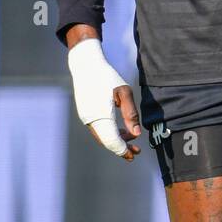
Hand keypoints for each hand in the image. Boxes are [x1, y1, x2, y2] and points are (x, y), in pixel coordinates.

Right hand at [66, 36, 140, 159]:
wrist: (86, 66)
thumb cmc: (107, 77)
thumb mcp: (124, 93)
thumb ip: (131, 114)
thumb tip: (136, 134)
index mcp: (101, 116)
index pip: (113, 141)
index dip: (124, 150)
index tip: (134, 154)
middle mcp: (91, 120)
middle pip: (107, 142)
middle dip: (122, 148)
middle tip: (136, 152)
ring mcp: (86, 118)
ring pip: (102, 136)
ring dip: (117, 140)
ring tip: (131, 139)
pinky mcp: (85, 115)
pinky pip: (99, 130)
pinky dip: (110, 133)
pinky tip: (121, 131)